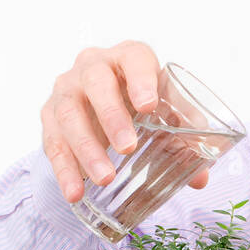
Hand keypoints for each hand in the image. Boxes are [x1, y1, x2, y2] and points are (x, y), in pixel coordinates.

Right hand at [40, 40, 211, 202]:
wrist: (104, 105)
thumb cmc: (142, 104)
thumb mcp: (166, 114)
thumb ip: (185, 139)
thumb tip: (200, 178)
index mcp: (128, 58)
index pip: (134, 58)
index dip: (141, 80)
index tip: (149, 106)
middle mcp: (92, 66)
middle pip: (96, 83)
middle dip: (112, 116)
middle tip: (127, 147)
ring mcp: (67, 89)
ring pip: (70, 114)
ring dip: (87, 148)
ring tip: (105, 178)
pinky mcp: (49, 115)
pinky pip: (53, 142)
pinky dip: (64, 170)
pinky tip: (75, 192)